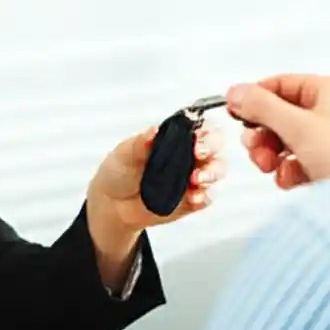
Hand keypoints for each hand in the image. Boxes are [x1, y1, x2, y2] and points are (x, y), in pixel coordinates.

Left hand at [85, 126, 225, 288]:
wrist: (113, 204)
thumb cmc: (120, 171)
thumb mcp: (124, 154)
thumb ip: (140, 143)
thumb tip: (153, 130)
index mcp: (176, 137)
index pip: (199, 125)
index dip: (203, 128)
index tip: (195, 136)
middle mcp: (190, 154)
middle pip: (215, 145)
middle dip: (212, 147)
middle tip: (199, 153)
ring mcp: (193, 177)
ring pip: (217, 170)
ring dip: (212, 173)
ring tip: (197, 179)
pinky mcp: (193, 200)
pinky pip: (207, 197)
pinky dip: (205, 196)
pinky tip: (195, 198)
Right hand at [226, 75, 329, 188]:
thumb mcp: (298, 127)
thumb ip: (262, 108)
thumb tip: (235, 92)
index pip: (279, 84)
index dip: (254, 99)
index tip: (234, 114)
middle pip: (280, 114)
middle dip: (263, 134)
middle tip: (256, 150)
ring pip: (287, 139)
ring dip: (272, 155)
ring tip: (271, 167)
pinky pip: (300, 161)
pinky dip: (289, 170)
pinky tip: (292, 180)